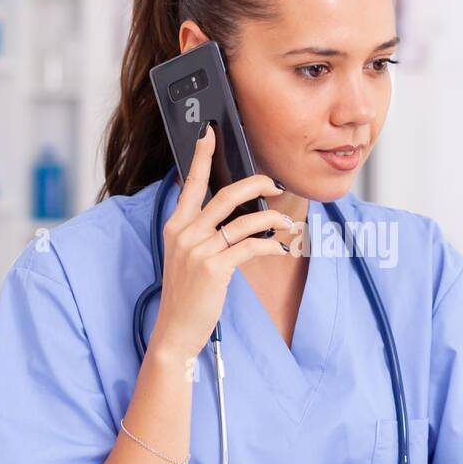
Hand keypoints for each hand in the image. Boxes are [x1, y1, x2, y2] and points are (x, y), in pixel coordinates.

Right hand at [149, 125, 298, 360]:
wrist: (175, 329)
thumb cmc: (186, 293)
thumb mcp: (185, 256)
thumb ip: (201, 232)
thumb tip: (233, 215)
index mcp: (176, 226)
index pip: (190, 183)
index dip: (201, 157)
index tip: (210, 133)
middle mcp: (184, 233)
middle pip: (225, 195)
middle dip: (255, 184)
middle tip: (275, 183)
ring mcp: (198, 250)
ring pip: (243, 221)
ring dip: (271, 220)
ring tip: (287, 224)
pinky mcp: (213, 268)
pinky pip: (250, 247)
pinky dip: (270, 246)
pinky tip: (281, 248)